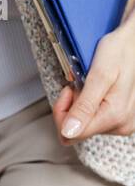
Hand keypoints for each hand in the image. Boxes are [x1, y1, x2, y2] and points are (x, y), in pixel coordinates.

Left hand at [51, 14, 134, 142]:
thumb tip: (68, 132)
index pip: (70, 134)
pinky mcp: (122, 118)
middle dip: (72, 106)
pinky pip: (96, 118)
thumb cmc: (120, 51)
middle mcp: (121, 126)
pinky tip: (97, 88)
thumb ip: (84, 106)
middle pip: (77, 130)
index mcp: (114, 117)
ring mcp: (123, 123)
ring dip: (81, 102)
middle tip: (80, 83)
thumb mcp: (99, 74)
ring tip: (90, 83)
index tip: (69, 89)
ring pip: (85, 124)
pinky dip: (90, 102)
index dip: (62, 111)